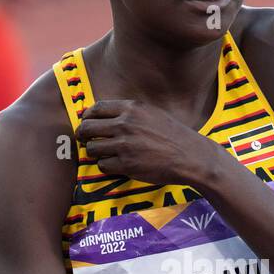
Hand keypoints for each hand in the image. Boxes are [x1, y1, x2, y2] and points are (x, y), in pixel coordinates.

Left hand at [75, 99, 220, 186]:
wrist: (190, 156)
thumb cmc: (174, 135)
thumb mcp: (152, 113)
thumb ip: (130, 113)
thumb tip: (104, 116)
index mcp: (132, 109)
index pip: (96, 108)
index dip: (87, 116)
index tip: (86, 122)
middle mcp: (125, 124)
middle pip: (88, 127)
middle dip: (83, 135)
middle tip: (85, 140)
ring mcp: (125, 145)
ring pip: (92, 148)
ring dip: (95, 152)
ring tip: (103, 154)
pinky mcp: (126, 164)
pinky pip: (102, 165)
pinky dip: (105, 166)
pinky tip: (115, 164)